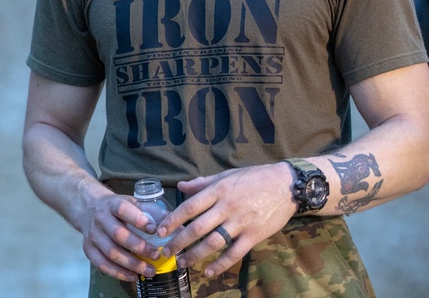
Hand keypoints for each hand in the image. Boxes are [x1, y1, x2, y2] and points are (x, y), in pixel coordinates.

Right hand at [80, 191, 172, 281]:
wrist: (89, 208)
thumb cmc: (117, 209)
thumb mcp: (133, 203)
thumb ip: (154, 213)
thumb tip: (180, 227)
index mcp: (113, 204)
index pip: (123, 210)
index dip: (138, 220)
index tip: (153, 229)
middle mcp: (100, 219)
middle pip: (118, 235)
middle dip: (139, 247)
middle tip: (156, 255)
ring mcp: (93, 235)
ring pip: (111, 253)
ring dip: (132, 264)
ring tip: (150, 271)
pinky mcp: (88, 249)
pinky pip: (102, 264)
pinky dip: (118, 273)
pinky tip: (133, 276)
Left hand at [159, 163, 297, 277]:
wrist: (287, 184)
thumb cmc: (254, 177)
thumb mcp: (226, 175)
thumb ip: (202, 183)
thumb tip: (180, 186)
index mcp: (218, 190)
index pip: (189, 206)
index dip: (172, 220)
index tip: (159, 230)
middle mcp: (226, 207)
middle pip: (197, 228)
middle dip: (178, 242)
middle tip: (165, 252)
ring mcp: (241, 222)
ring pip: (213, 242)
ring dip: (195, 255)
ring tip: (183, 263)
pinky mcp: (254, 235)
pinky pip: (234, 253)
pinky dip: (220, 264)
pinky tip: (209, 272)